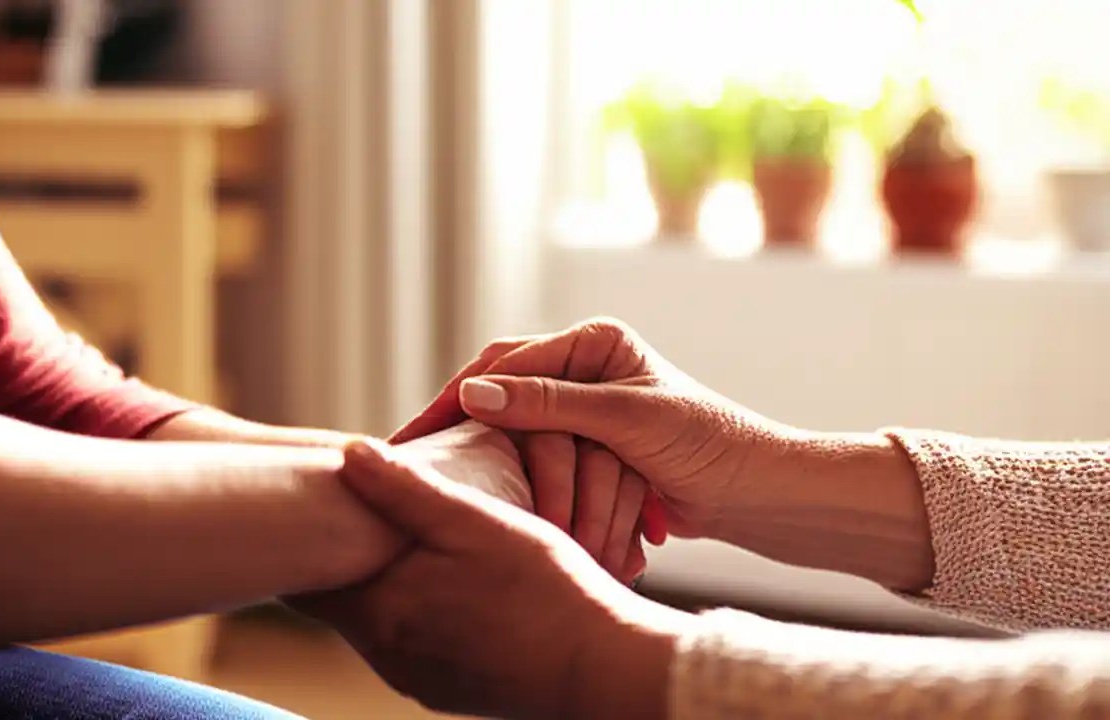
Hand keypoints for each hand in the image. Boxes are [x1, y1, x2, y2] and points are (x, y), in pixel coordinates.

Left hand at [296, 440, 679, 719]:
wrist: (601, 669)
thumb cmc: (541, 589)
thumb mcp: (474, 523)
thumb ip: (404, 490)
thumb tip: (345, 454)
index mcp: (378, 614)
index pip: (305, 582)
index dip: (304, 538)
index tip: (307, 505)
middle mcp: (386, 656)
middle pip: (340, 599)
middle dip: (344, 557)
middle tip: (354, 509)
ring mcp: (418, 677)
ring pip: (378, 619)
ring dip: (384, 582)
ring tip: (402, 538)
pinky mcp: (450, 687)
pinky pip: (413, 640)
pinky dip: (416, 608)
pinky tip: (449, 582)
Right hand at [394, 318, 783, 537]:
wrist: (756, 493)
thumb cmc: (706, 444)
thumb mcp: (624, 419)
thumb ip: (550, 405)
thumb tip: (474, 394)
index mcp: (594, 342)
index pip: (507, 363)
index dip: (457, 399)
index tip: (415, 434)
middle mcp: (585, 367)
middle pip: (503, 391)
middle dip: (461, 425)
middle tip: (409, 456)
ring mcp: (586, 408)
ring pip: (516, 429)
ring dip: (489, 455)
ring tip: (438, 477)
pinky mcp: (591, 446)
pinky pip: (538, 456)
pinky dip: (517, 475)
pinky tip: (481, 490)